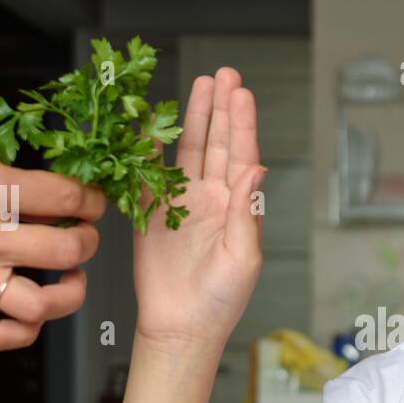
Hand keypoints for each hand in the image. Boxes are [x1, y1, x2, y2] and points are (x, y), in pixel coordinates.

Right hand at [133, 67, 266, 347]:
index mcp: (236, 208)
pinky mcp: (150, 214)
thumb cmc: (221, 301)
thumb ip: (246, 211)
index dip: (241, 124)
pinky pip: (147, 175)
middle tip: (223, 74)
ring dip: (193, 119)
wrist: (182, 328)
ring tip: (200, 85)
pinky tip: (152, 123)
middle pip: (216, 144)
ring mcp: (179, 204)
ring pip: (187, 151)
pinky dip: (148, 149)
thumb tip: (255, 168)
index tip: (241, 93)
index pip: (242, 156)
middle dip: (220, 109)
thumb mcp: (243, 257)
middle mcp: (210, 199)